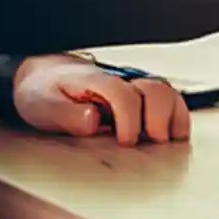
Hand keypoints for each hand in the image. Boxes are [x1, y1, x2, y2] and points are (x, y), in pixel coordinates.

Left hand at [13, 55, 190, 145]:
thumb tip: (93, 120)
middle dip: (158, 119)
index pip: (125, 94)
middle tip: (151, 142)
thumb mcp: (42, 104)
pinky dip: (177, 116)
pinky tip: (174, 134)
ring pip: (168, 91)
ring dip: (173, 117)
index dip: (130, 120)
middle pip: (156, 89)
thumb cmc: (44, 91)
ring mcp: (134, 84)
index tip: (125, 143)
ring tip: (168, 140)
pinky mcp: (141, 94)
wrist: (45, 76)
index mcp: (97, 80)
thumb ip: (65, 114)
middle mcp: (122, 79)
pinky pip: (169, 99)